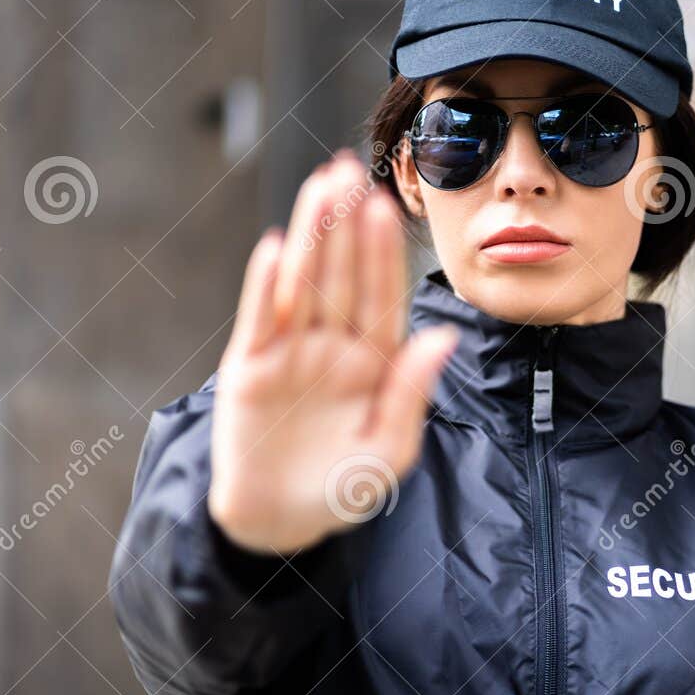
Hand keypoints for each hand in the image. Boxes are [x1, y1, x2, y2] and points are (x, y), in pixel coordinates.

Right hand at [206, 149, 458, 554]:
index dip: (382, 252)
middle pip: (340, 276)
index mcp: (374, 362)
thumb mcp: (388, 452)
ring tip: (318, 187)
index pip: (381, 296)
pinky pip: (259, 320)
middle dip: (345, 224)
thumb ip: (411, 395)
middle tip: (348, 168)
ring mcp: (290, 354)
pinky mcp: (250, 369)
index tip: (386, 205)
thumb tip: (445, 337)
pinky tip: (273, 248)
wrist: (278, 525)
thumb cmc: (340, 490)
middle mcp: (333, 348)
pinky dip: (264, 287)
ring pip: (302, 284)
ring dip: (309, 236)